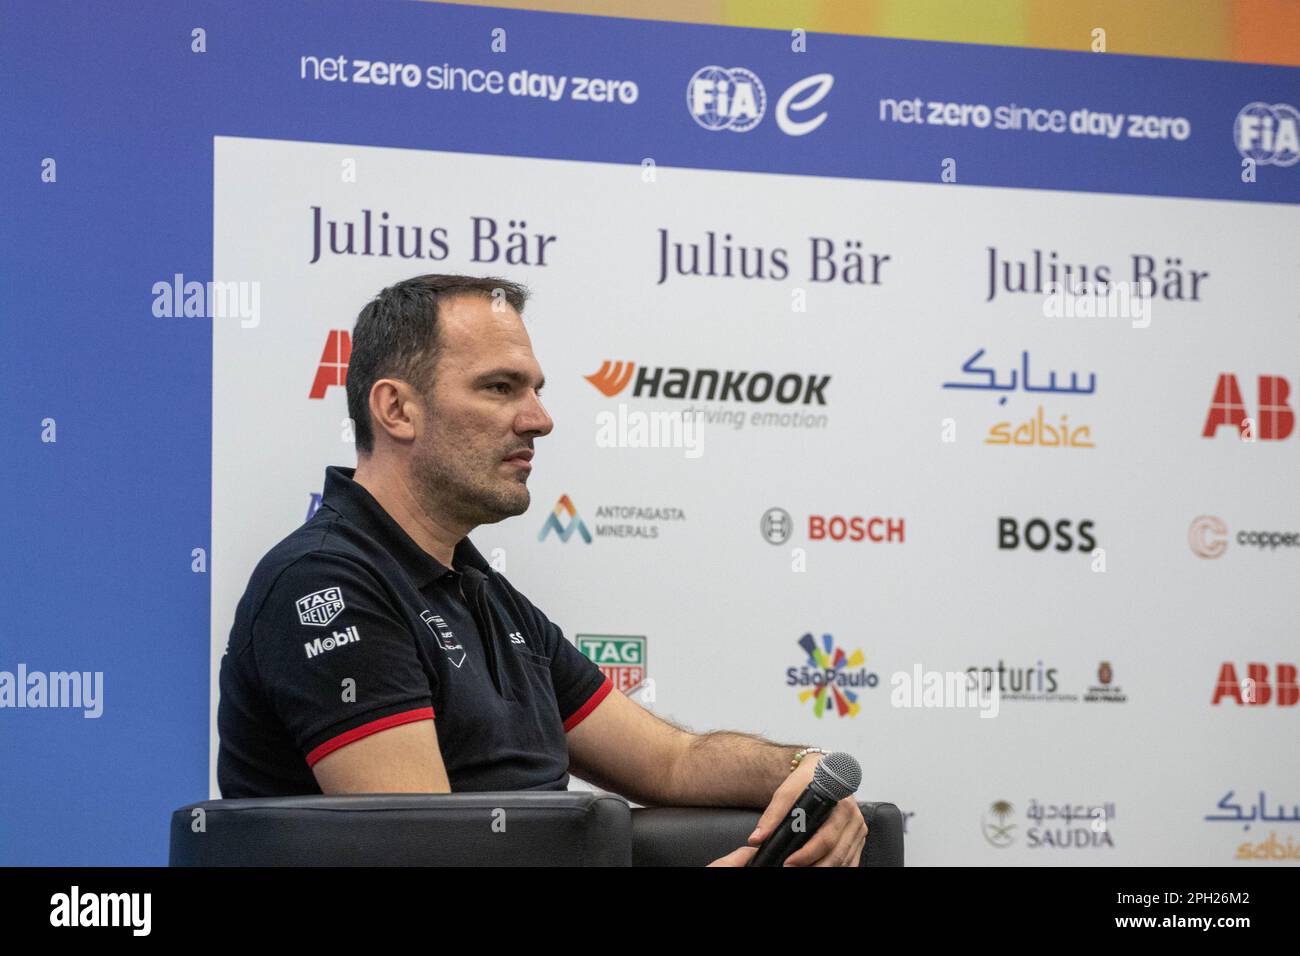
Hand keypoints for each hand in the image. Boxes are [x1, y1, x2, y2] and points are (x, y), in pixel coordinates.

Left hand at [707, 754, 867, 866]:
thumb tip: (756, 839)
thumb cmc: (806, 779)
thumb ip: (772, 816)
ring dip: (824, 869)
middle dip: (813, 867)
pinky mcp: (859, 836)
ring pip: (844, 860)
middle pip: (836, 854)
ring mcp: (859, 828)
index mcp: (840, 806)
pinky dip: (836, 868)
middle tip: (790, 869)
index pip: (825, 838)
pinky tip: (819, 867)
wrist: (822, 768)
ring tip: (802, 871)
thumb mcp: (786, 792)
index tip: (788, 863)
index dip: (806, 855)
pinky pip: (851, 860)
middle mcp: (853, 818)